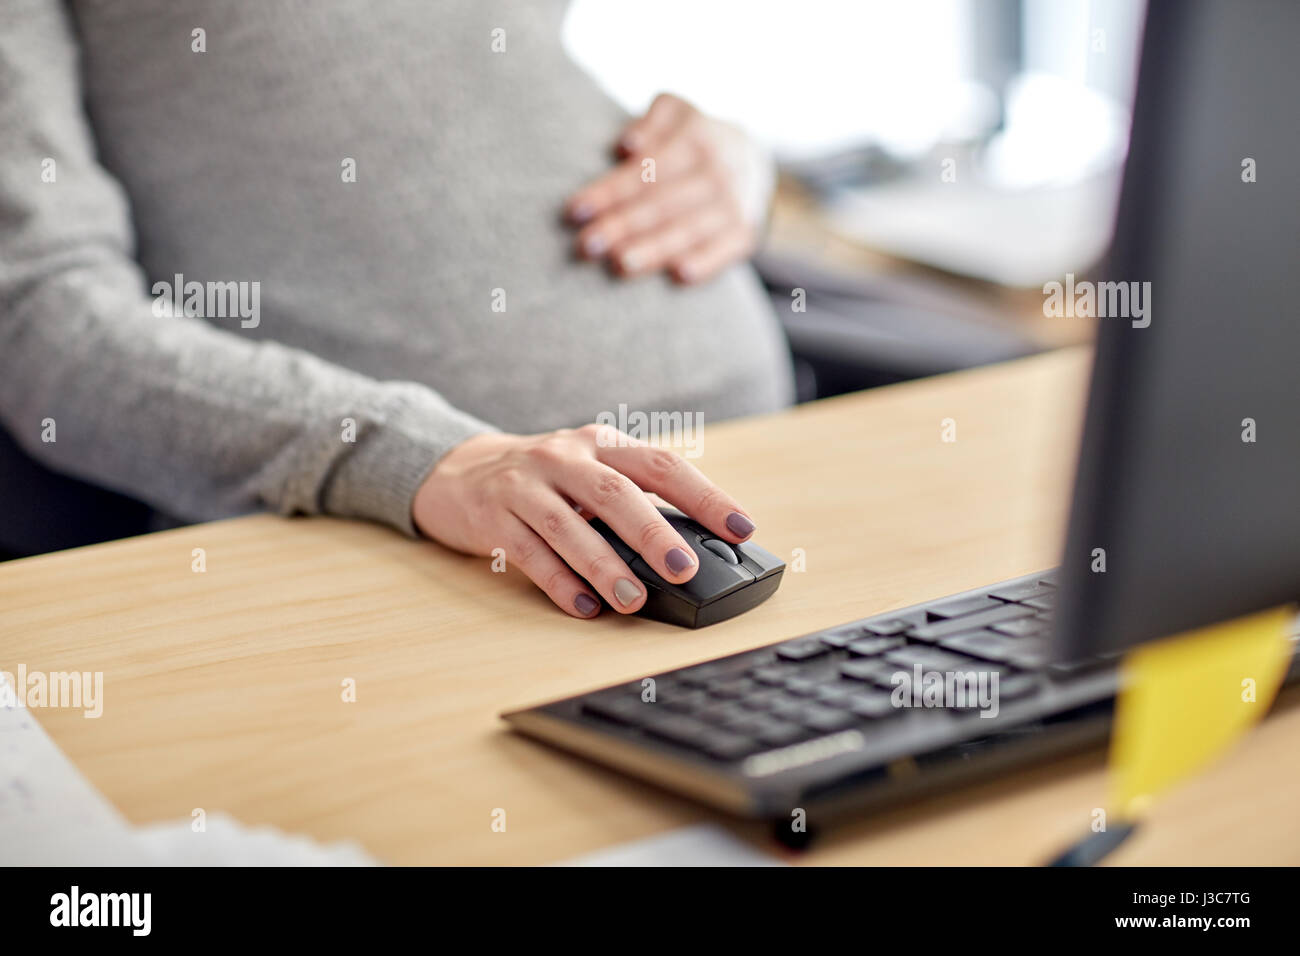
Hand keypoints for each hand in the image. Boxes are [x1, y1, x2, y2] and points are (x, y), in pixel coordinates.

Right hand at [412, 424, 757, 618]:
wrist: (457, 471)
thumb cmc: (543, 480)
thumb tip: (690, 552)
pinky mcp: (492, 516)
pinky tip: (584, 607)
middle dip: (654, 533)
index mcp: (601, 445)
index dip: (705, 496)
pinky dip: (559, 582)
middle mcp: (564, 458)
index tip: (741, 528)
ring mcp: (525, 485)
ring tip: (633, 600)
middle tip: (684, 569)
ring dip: (604, 566)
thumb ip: (631, 501)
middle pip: (615, 493)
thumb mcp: (588, 474)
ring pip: (569, 526)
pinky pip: (529, 553)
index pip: (661, 465)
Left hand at [564, 93, 773, 283]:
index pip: (645, 170)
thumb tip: (627, 146)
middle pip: (661, 203)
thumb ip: (652, 120)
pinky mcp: (744, 234)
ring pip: (687, 230)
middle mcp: (718, 171)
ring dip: (654, 249)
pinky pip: (724, 251)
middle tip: (586, 246)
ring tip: (619, 264)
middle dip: (621, 225)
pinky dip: (705, 263)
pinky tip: (678, 275)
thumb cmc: (693, 139)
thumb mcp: (678, 113)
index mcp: (695, 138)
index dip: (609, 191)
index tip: (575, 212)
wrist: (754, 163)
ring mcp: (734, 204)